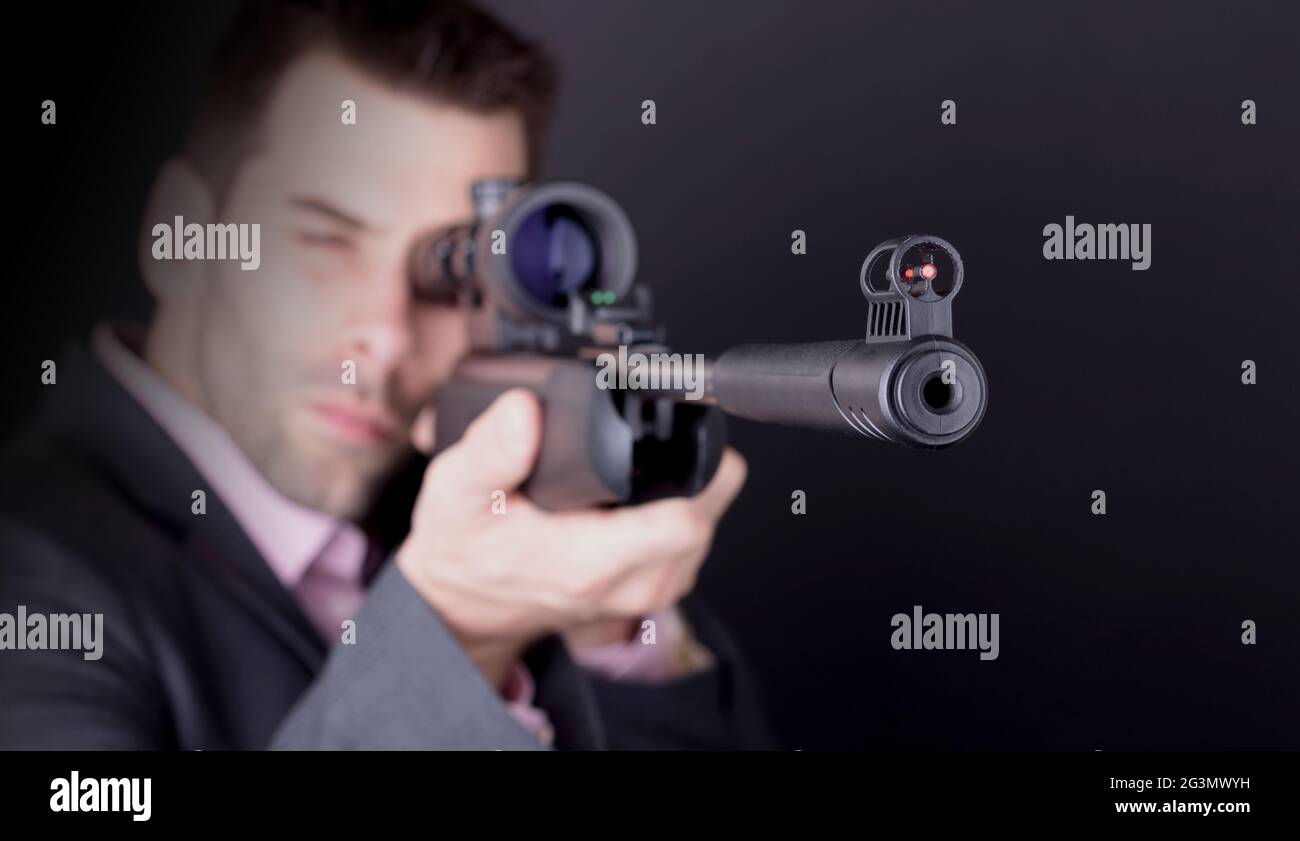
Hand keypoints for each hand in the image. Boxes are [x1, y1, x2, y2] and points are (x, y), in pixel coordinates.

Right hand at [396, 388, 745, 688]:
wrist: (467, 603)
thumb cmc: (467, 548)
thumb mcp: (457, 491)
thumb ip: (491, 450)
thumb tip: (525, 410)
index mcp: (590, 562)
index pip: (683, 520)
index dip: (692, 463)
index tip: (673, 427)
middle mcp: (630, 584)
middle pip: (707, 514)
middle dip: (691, 466)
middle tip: (651, 438)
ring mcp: (648, 590)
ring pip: (707, 526)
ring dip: (685, 490)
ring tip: (639, 467)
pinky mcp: (656, 588)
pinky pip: (692, 540)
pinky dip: (675, 511)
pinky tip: (638, 496)